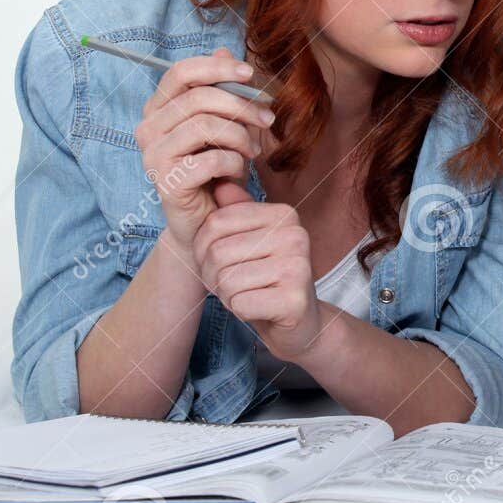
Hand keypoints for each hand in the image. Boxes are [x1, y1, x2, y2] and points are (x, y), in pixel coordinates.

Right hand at [134, 47, 273, 248]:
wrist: (207, 222)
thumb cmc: (216, 170)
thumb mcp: (225, 125)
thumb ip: (222, 90)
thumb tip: (225, 48)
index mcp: (158, 109)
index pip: (181, 72)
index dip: (218, 67)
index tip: (250, 73)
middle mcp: (148, 129)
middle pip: (199, 98)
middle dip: (242, 105)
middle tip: (268, 119)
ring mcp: (153, 156)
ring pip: (205, 125)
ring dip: (241, 136)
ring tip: (253, 150)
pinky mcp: (166, 182)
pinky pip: (211, 159)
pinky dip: (235, 162)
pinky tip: (238, 171)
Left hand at [191, 182, 327, 363]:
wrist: (298, 322)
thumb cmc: (265, 278)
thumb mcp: (248, 240)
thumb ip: (234, 211)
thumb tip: (219, 181)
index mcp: (283, 215)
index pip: (215, 223)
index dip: (202, 249)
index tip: (220, 261)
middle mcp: (295, 235)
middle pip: (218, 253)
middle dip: (213, 276)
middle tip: (231, 284)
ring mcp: (299, 266)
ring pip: (227, 280)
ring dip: (227, 295)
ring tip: (247, 295)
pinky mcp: (296, 299)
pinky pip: (241, 303)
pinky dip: (241, 311)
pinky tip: (260, 309)